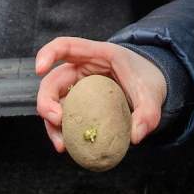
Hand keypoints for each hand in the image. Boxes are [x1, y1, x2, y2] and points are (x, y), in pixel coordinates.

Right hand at [34, 38, 166, 150]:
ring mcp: (79, 89)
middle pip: (52, 81)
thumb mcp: (153, 93)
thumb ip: (148, 113)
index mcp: (98, 54)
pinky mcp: (80, 106)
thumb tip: (135, 136)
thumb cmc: (149, 80)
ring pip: (54, 104)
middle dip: (46, 102)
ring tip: (62, 145)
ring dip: (52, 125)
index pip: (66, 46)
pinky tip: (69, 147)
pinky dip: (63, 132)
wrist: (154, 87)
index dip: (48, 53)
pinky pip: (65, 117)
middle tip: (56, 121)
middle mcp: (82, 70)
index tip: (39, 68)